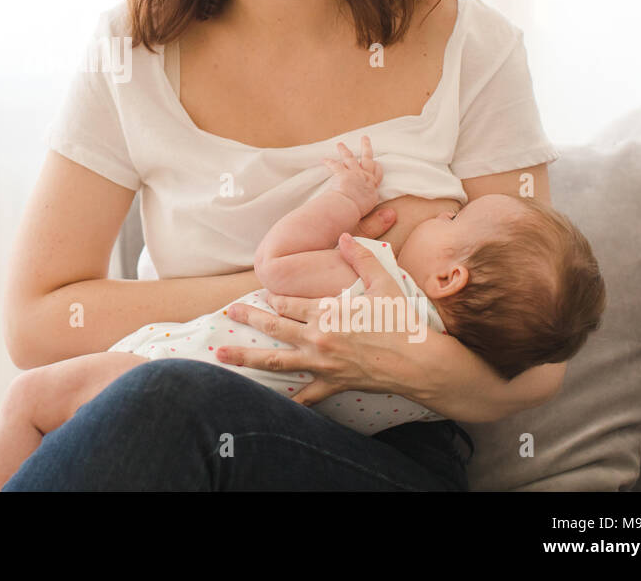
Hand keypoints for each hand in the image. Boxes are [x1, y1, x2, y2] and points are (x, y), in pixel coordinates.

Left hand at [217, 232, 417, 405]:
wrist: (419, 362)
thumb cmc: (402, 321)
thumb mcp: (383, 282)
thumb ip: (361, 258)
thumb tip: (343, 237)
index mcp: (326, 312)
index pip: (287, 303)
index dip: (274, 298)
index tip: (264, 294)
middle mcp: (317, 338)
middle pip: (273, 327)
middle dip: (248, 318)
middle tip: (229, 311)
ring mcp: (322, 364)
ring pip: (276, 361)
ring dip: (245, 356)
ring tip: (220, 354)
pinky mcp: (333, 383)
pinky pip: (306, 395)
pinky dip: (289, 399)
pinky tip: (270, 404)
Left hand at [322, 136, 381, 218]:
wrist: (346, 212)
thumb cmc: (355, 220)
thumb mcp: (368, 224)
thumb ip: (378, 223)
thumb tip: (392, 214)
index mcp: (372, 193)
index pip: (377, 177)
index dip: (377, 170)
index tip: (377, 165)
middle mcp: (366, 181)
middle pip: (369, 162)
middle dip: (367, 149)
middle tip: (365, 139)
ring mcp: (355, 176)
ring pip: (351, 159)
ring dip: (345, 150)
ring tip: (340, 144)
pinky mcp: (343, 175)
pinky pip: (336, 166)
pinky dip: (330, 162)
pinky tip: (324, 159)